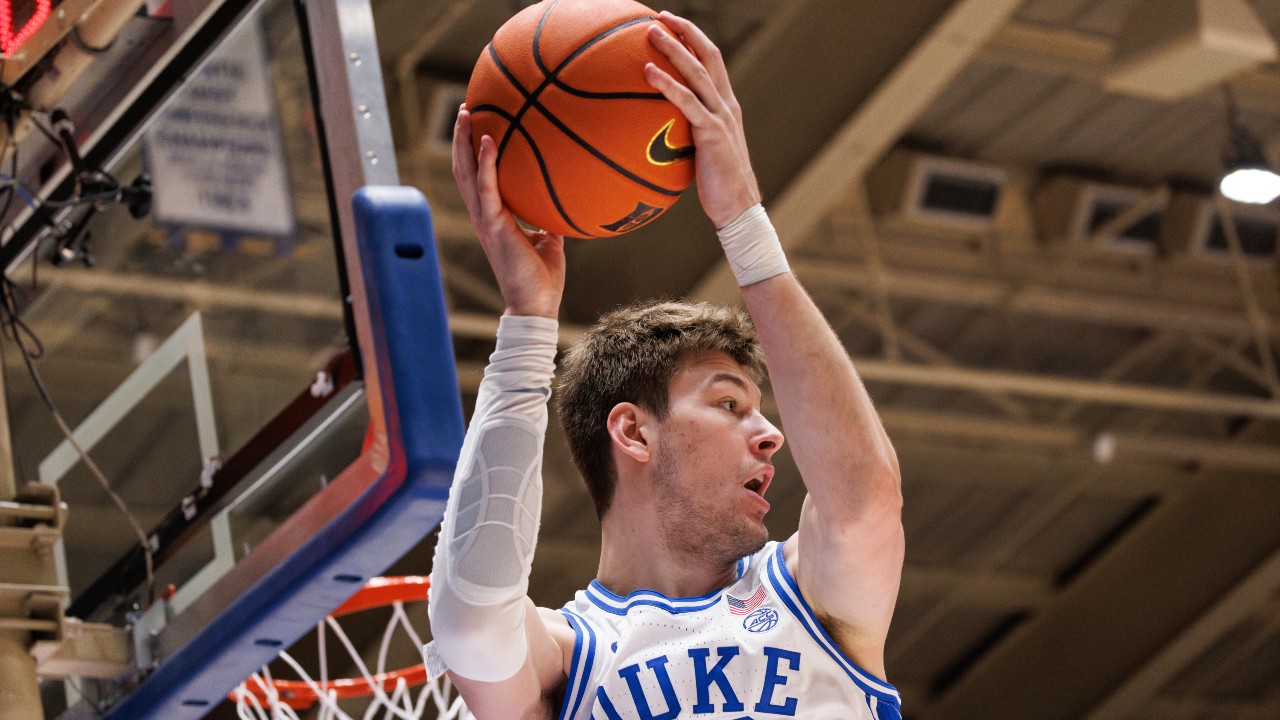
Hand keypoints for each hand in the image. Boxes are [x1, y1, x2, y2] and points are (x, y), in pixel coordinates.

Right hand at [452, 105, 565, 318]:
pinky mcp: (495, 226)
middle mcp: (484, 216)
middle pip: (464, 169)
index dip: (473, 152)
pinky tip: (488, 141)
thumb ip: (547, 220)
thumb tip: (560, 202)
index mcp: (494, 218)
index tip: (477, 125)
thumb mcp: (548, 241)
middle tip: (465, 108)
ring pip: (466, 174)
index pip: (477, 178)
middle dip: (461, 138)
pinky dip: (485, 163)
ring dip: (465, 142)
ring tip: (467, 113)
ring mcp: (486, 220)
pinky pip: (487, 188)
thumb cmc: (541, 278)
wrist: (536, 304)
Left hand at [644, 12, 760, 228]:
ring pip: (698, 72)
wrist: (738, 208)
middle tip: (659, 16)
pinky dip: (667, 84)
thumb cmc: (717, 186)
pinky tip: (647, 72)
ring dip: (673, 48)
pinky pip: (687, 102)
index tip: (672, 24)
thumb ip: (688, 135)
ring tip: (650, 32)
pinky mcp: (713, 133)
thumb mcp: (704, 153)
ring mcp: (721, 117)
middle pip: (708, 56)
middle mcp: (727, 105)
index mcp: (726, 107)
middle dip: (685, 31)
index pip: (712, 62)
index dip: (694, 40)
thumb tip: (659, 133)